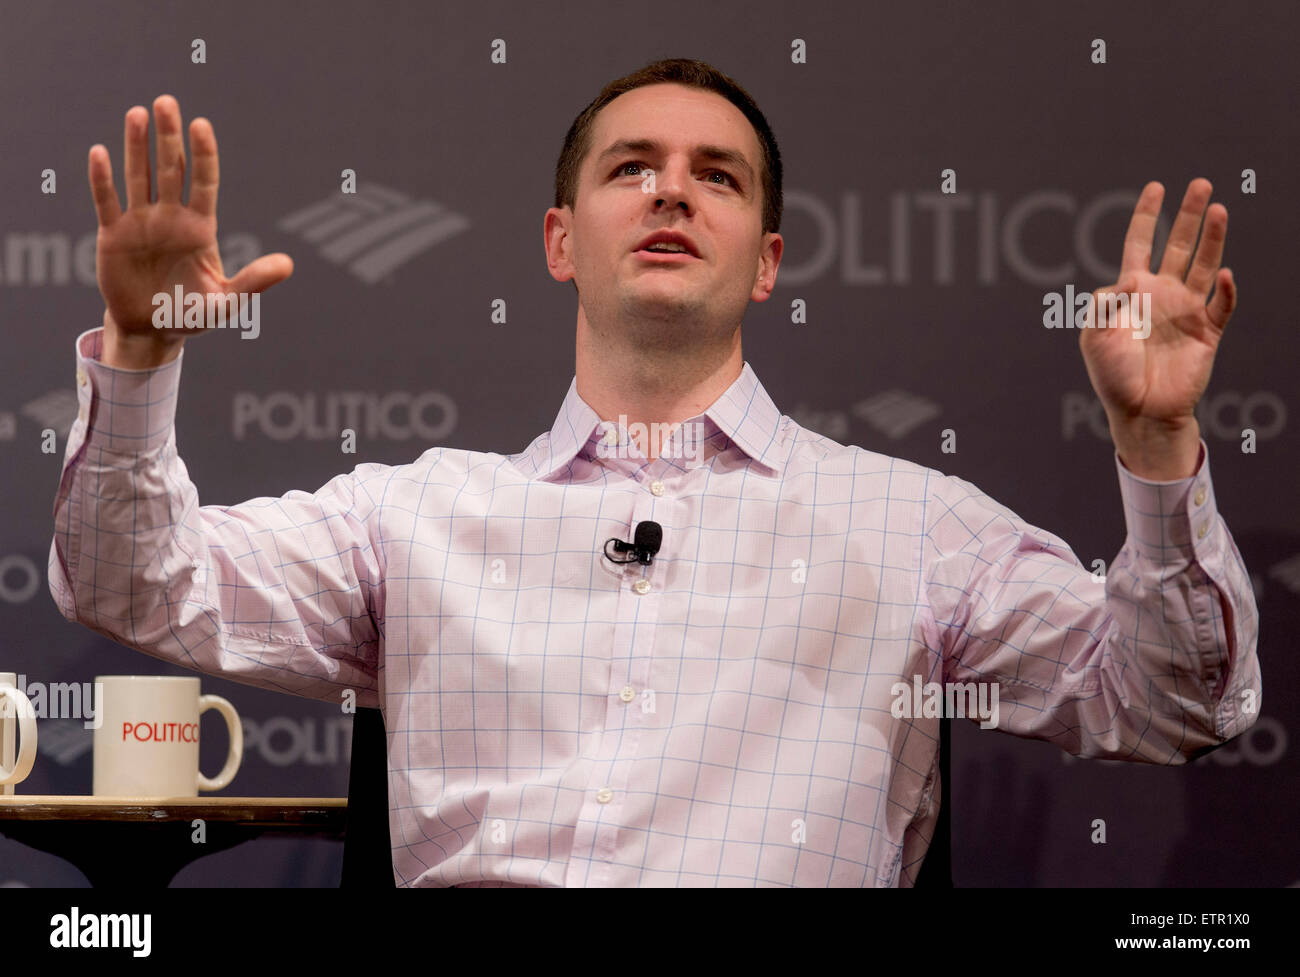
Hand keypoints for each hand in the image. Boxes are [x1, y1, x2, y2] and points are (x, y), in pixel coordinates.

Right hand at [89, 94, 292, 366]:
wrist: (153, 330)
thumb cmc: (192, 313)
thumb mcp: (228, 302)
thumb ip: (255, 282)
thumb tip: (288, 264)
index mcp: (200, 227)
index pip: (204, 182)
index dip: (203, 154)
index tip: (201, 125)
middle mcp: (170, 217)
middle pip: (170, 169)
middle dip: (168, 137)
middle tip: (167, 101)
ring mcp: (141, 222)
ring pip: (139, 176)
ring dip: (137, 146)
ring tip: (138, 113)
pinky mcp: (113, 235)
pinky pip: (107, 202)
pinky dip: (103, 179)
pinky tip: (100, 153)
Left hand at [1079, 179, 1236, 429]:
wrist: (1140, 411)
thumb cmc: (1112, 376)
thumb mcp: (1093, 336)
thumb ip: (1102, 304)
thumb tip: (1126, 282)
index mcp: (1132, 292)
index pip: (1140, 244)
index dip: (1147, 216)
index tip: (1156, 187)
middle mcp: (1162, 294)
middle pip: (1178, 245)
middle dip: (1188, 215)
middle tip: (1200, 184)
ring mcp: (1186, 310)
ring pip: (1203, 264)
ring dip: (1212, 238)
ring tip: (1218, 209)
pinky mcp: (1207, 331)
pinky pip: (1221, 304)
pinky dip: (1224, 289)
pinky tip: (1221, 273)